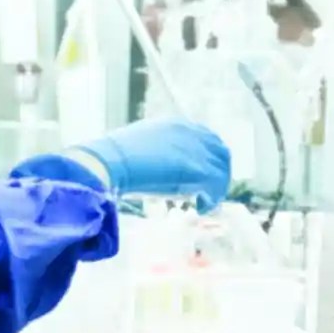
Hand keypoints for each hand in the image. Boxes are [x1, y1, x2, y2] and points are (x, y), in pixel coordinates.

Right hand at [74, 118, 230, 211]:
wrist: (111, 161)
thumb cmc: (114, 157)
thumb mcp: (140, 145)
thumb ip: (157, 152)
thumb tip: (158, 168)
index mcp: (176, 124)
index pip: (206, 138)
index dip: (207, 158)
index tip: (201, 175)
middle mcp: (191, 132)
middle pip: (220, 152)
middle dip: (219, 173)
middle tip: (208, 192)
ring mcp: (197, 150)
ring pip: (222, 170)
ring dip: (216, 189)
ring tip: (204, 203)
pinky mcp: (199, 169)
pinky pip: (216, 187)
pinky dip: (211, 200)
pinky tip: (200, 208)